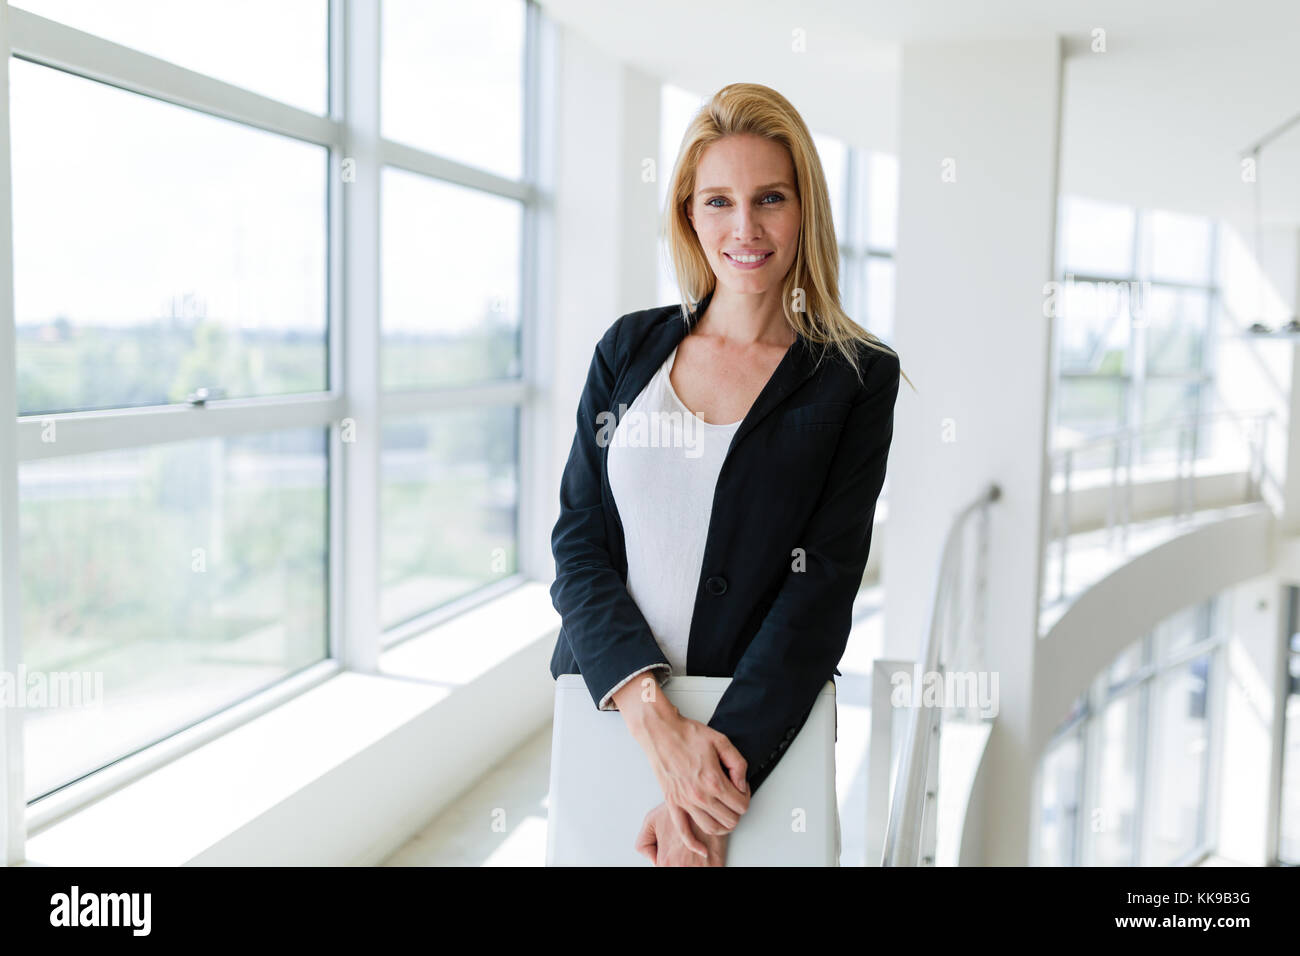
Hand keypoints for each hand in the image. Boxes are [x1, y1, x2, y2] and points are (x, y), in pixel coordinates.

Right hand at [613, 677, 749, 853]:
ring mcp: (685, 801)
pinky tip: (701, 849)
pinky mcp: (672, 803)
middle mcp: (699, 795)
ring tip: (724, 814)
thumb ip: (738, 763)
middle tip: (734, 798)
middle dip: (737, 811)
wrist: (661, 732)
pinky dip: (693, 844)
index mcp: (714, 780)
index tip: (741, 788)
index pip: (741, 804)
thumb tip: (742, 784)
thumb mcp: (721, 741)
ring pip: (711, 828)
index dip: (746, 797)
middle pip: (730, 820)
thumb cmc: (688, 734)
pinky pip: (683, 831)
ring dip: (723, 826)